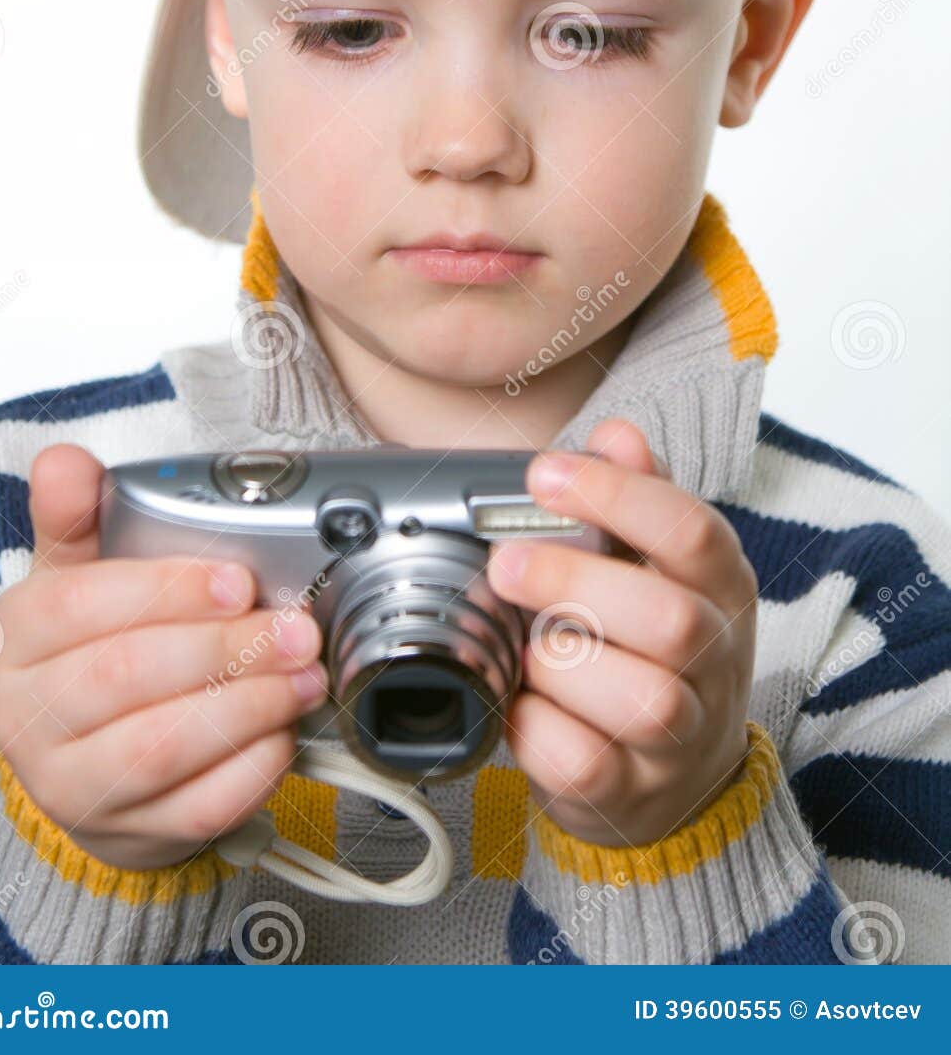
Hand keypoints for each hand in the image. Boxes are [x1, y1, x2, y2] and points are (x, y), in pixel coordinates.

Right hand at [0, 444, 327, 869]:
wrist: (86, 761)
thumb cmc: (92, 648)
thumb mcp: (76, 573)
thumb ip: (78, 513)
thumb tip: (63, 462)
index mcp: (14, 640)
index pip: (79, 606)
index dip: (165, 590)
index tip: (235, 579)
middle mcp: (28, 718)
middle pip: (125, 678)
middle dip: (223, 648)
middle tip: (291, 628)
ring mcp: (72, 788)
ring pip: (162, 748)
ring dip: (248, 706)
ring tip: (302, 674)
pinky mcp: (127, 835)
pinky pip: (196, 809)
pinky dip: (251, 769)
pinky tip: (284, 731)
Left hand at [487, 419, 757, 846]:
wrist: (675, 778)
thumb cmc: (653, 649)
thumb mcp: (658, 566)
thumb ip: (638, 497)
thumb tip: (617, 434)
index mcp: (722, 588)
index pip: (692, 532)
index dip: (617, 497)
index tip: (543, 474)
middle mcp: (715, 660)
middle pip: (670, 620)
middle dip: (574, 582)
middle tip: (506, 563)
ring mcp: (682, 736)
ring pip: (643, 700)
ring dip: (562, 664)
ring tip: (524, 645)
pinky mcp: (634, 795)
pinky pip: (588, 764)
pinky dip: (537, 731)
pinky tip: (518, 704)